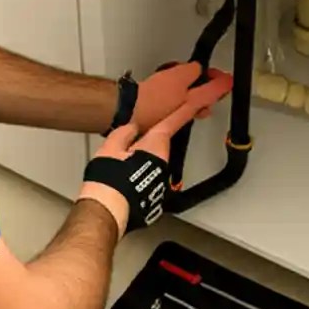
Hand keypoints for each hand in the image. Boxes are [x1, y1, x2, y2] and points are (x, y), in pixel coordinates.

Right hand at [80, 74, 232, 237]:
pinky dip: (139, 175)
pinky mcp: (154, 194)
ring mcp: (160, 178)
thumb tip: (131, 130)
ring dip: (141, 160)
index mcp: (156, 144)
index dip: (188, 107)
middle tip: (130, 146)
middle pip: (159, 142)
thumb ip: (125, 133)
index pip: (175, 120)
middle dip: (149, 139)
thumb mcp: (111, 145)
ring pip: (153, 161)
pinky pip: (148, 176)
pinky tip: (124, 180)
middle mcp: (163, 160)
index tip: (200, 98)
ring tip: (120, 167)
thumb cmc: (109, 179)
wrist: (108, 210)